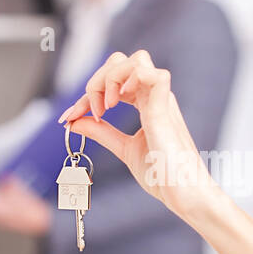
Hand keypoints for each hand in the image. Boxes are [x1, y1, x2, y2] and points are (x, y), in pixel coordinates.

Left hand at [56, 50, 219, 221]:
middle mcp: (153, 97)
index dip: (85, 97)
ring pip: (137, 59)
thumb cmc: (162, 175)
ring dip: (112, 77)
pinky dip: (131, 79)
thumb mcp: (123, 149)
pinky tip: (118, 102)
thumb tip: (74, 121)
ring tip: (107, 107)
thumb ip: (101, 132)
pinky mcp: (166, 111)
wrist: (183, 194)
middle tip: (93, 113)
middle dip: (98, 81)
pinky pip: (155, 75)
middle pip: (122, 61)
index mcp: (146, 103)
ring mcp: (161, 101)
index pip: (111, 82)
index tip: (68, 118)